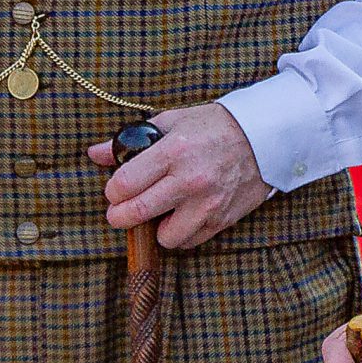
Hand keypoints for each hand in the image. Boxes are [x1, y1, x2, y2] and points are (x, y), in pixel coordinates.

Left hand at [85, 103, 272, 250]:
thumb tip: (96, 153)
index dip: (113, 191)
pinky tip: (182, 215)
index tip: (115, 190)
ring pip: (164, 237)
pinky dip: (181, 232)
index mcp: (173, 151)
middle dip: (119, 216)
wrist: (265, 136)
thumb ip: (132, 140)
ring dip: (156, 228)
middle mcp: (189, 180)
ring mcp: (208, 203)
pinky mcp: (222, 219)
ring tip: (159, 212)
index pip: (124, 184)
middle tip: (120, 212)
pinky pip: (190, 240)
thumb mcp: (173, 122)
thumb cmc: (214, 126)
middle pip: (137, 213)